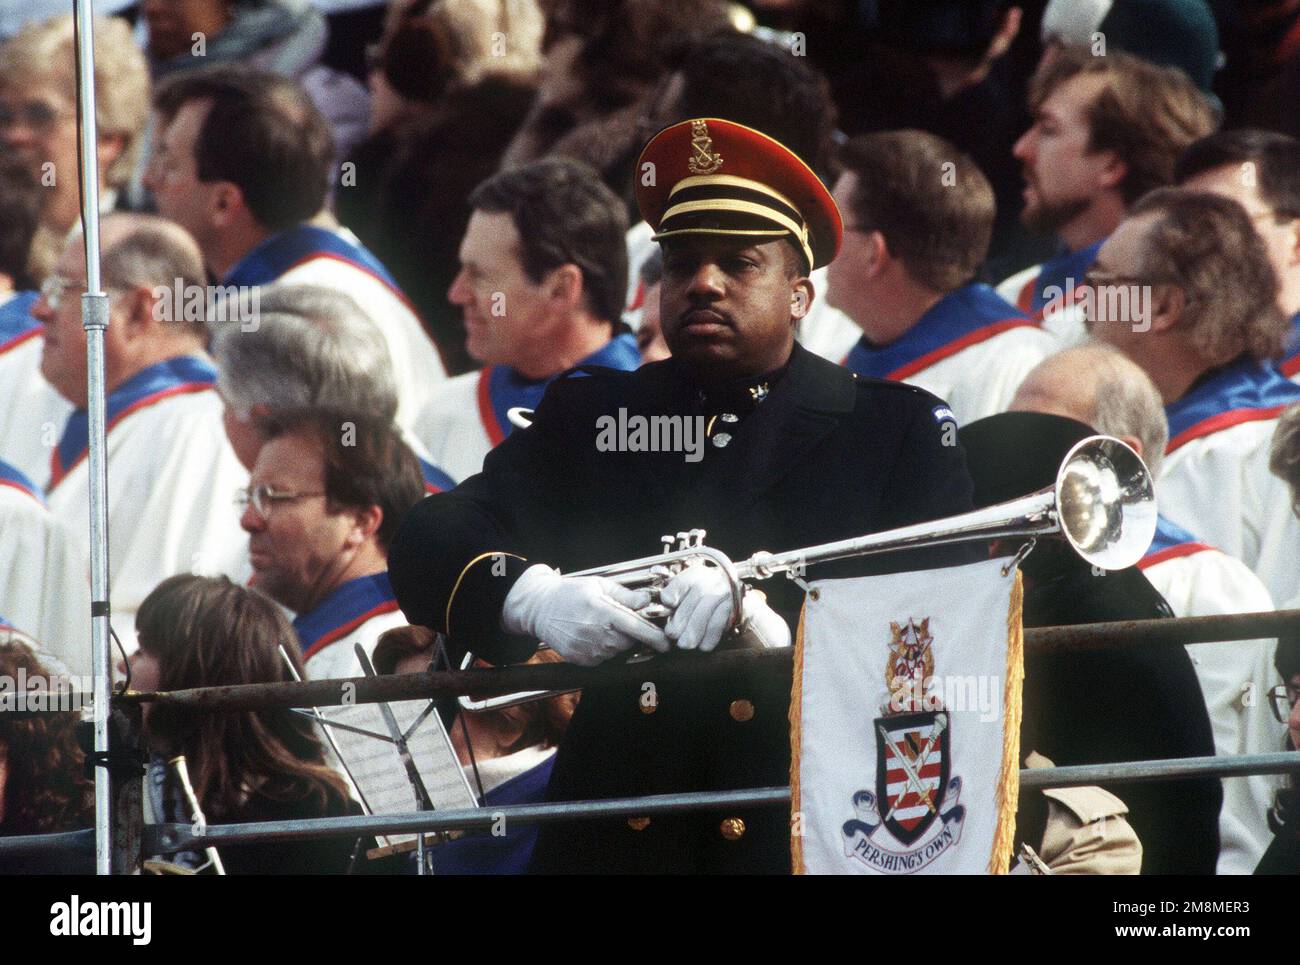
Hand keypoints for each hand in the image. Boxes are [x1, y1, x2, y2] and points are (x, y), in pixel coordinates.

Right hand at [501, 564, 669, 665]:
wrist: (538, 608)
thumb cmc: (570, 593)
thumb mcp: (598, 585)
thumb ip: (625, 595)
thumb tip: (647, 600)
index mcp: (603, 612)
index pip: (638, 629)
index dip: (656, 637)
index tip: (667, 642)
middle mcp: (595, 633)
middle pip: (630, 641)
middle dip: (633, 633)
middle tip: (621, 620)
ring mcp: (587, 650)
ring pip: (618, 651)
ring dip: (619, 641)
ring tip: (602, 625)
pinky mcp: (580, 660)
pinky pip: (604, 658)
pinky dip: (605, 649)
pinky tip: (593, 634)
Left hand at [660, 563, 791, 651]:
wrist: (739, 613)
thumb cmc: (706, 610)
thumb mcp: (690, 603)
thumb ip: (677, 607)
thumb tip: (662, 618)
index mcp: (699, 574)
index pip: (685, 578)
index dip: (675, 590)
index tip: (667, 603)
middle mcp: (715, 578)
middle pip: (698, 593)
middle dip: (683, 617)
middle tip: (673, 635)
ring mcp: (729, 591)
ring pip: (710, 606)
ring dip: (695, 629)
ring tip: (685, 644)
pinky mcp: (740, 605)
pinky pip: (723, 619)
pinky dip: (711, 635)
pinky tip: (703, 646)